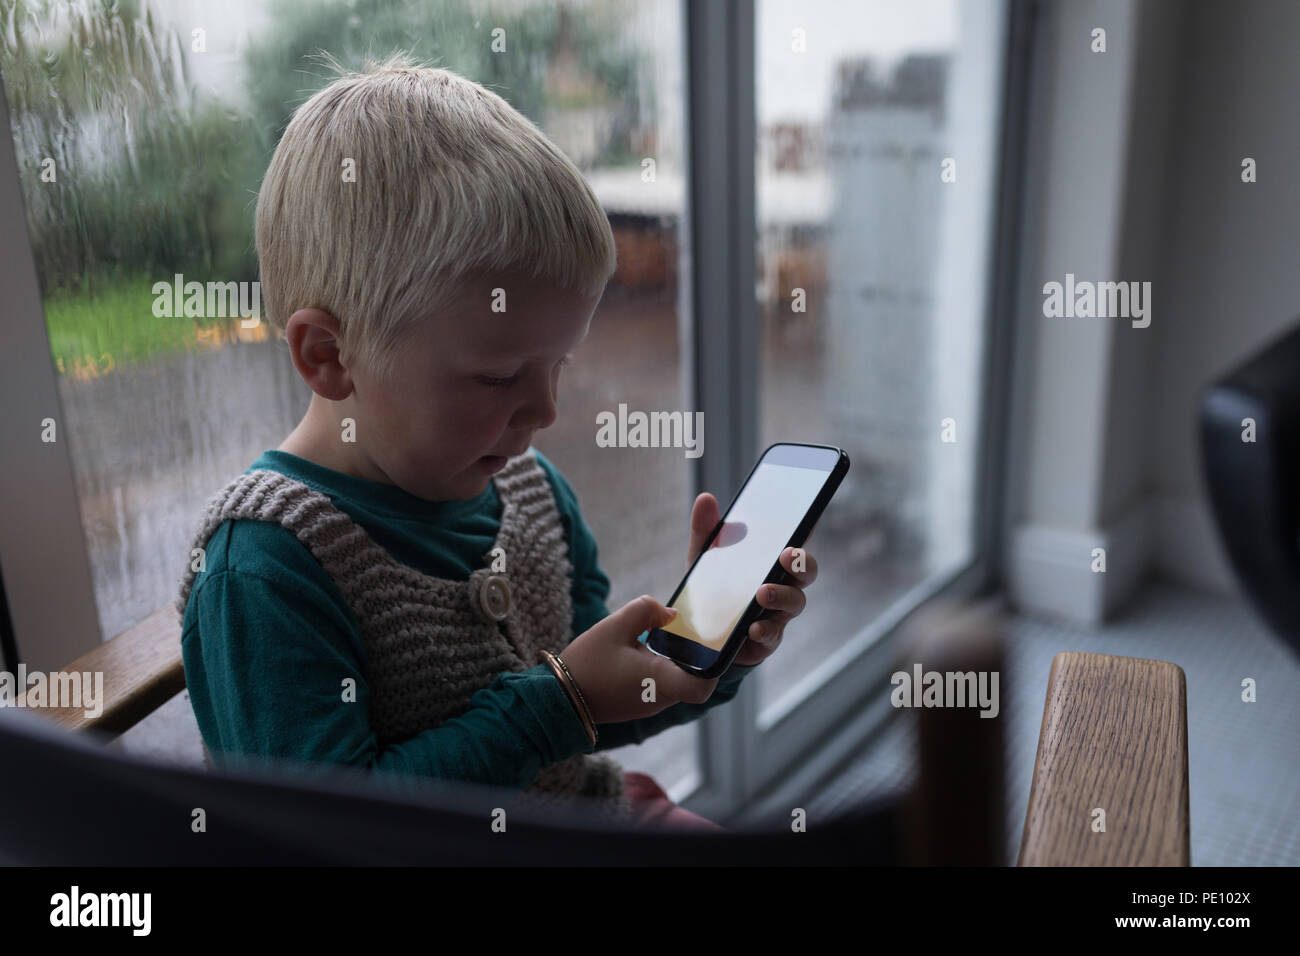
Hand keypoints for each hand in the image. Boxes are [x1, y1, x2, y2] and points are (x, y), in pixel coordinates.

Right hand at [560, 594, 720, 723]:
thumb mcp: (614, 626)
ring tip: (657, 635)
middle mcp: (661, 699)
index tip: (706, 642)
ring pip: (677, 680)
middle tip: (680, 628)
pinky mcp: (640, 704)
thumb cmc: (586, 664)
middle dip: (691, 652)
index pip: (703, 685)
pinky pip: (661, 684)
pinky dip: (659, 667)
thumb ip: (646, 610)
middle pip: (693, 677)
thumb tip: (670, 614)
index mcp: (659, 681)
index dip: (713, 665)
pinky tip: (643, 648)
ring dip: (673, 659)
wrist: (558, 698)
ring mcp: (650, 704)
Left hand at [687, 494, 819, 668]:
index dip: (806, 530)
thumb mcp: (703, 558)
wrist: (701, 636)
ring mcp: (777, 613)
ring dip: (782, 595)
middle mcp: (782, 585)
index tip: (809, 518)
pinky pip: (774, 634)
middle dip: (802, 562)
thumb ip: (706, 530)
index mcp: (770, 562)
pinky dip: (765, 629)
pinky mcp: (767, 638)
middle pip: (806, 571)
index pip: (794, 542)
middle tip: (787, 555)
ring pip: (796, 602)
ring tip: (763, 593)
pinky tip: (753, 627)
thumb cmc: (713, 589)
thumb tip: (706, 498)